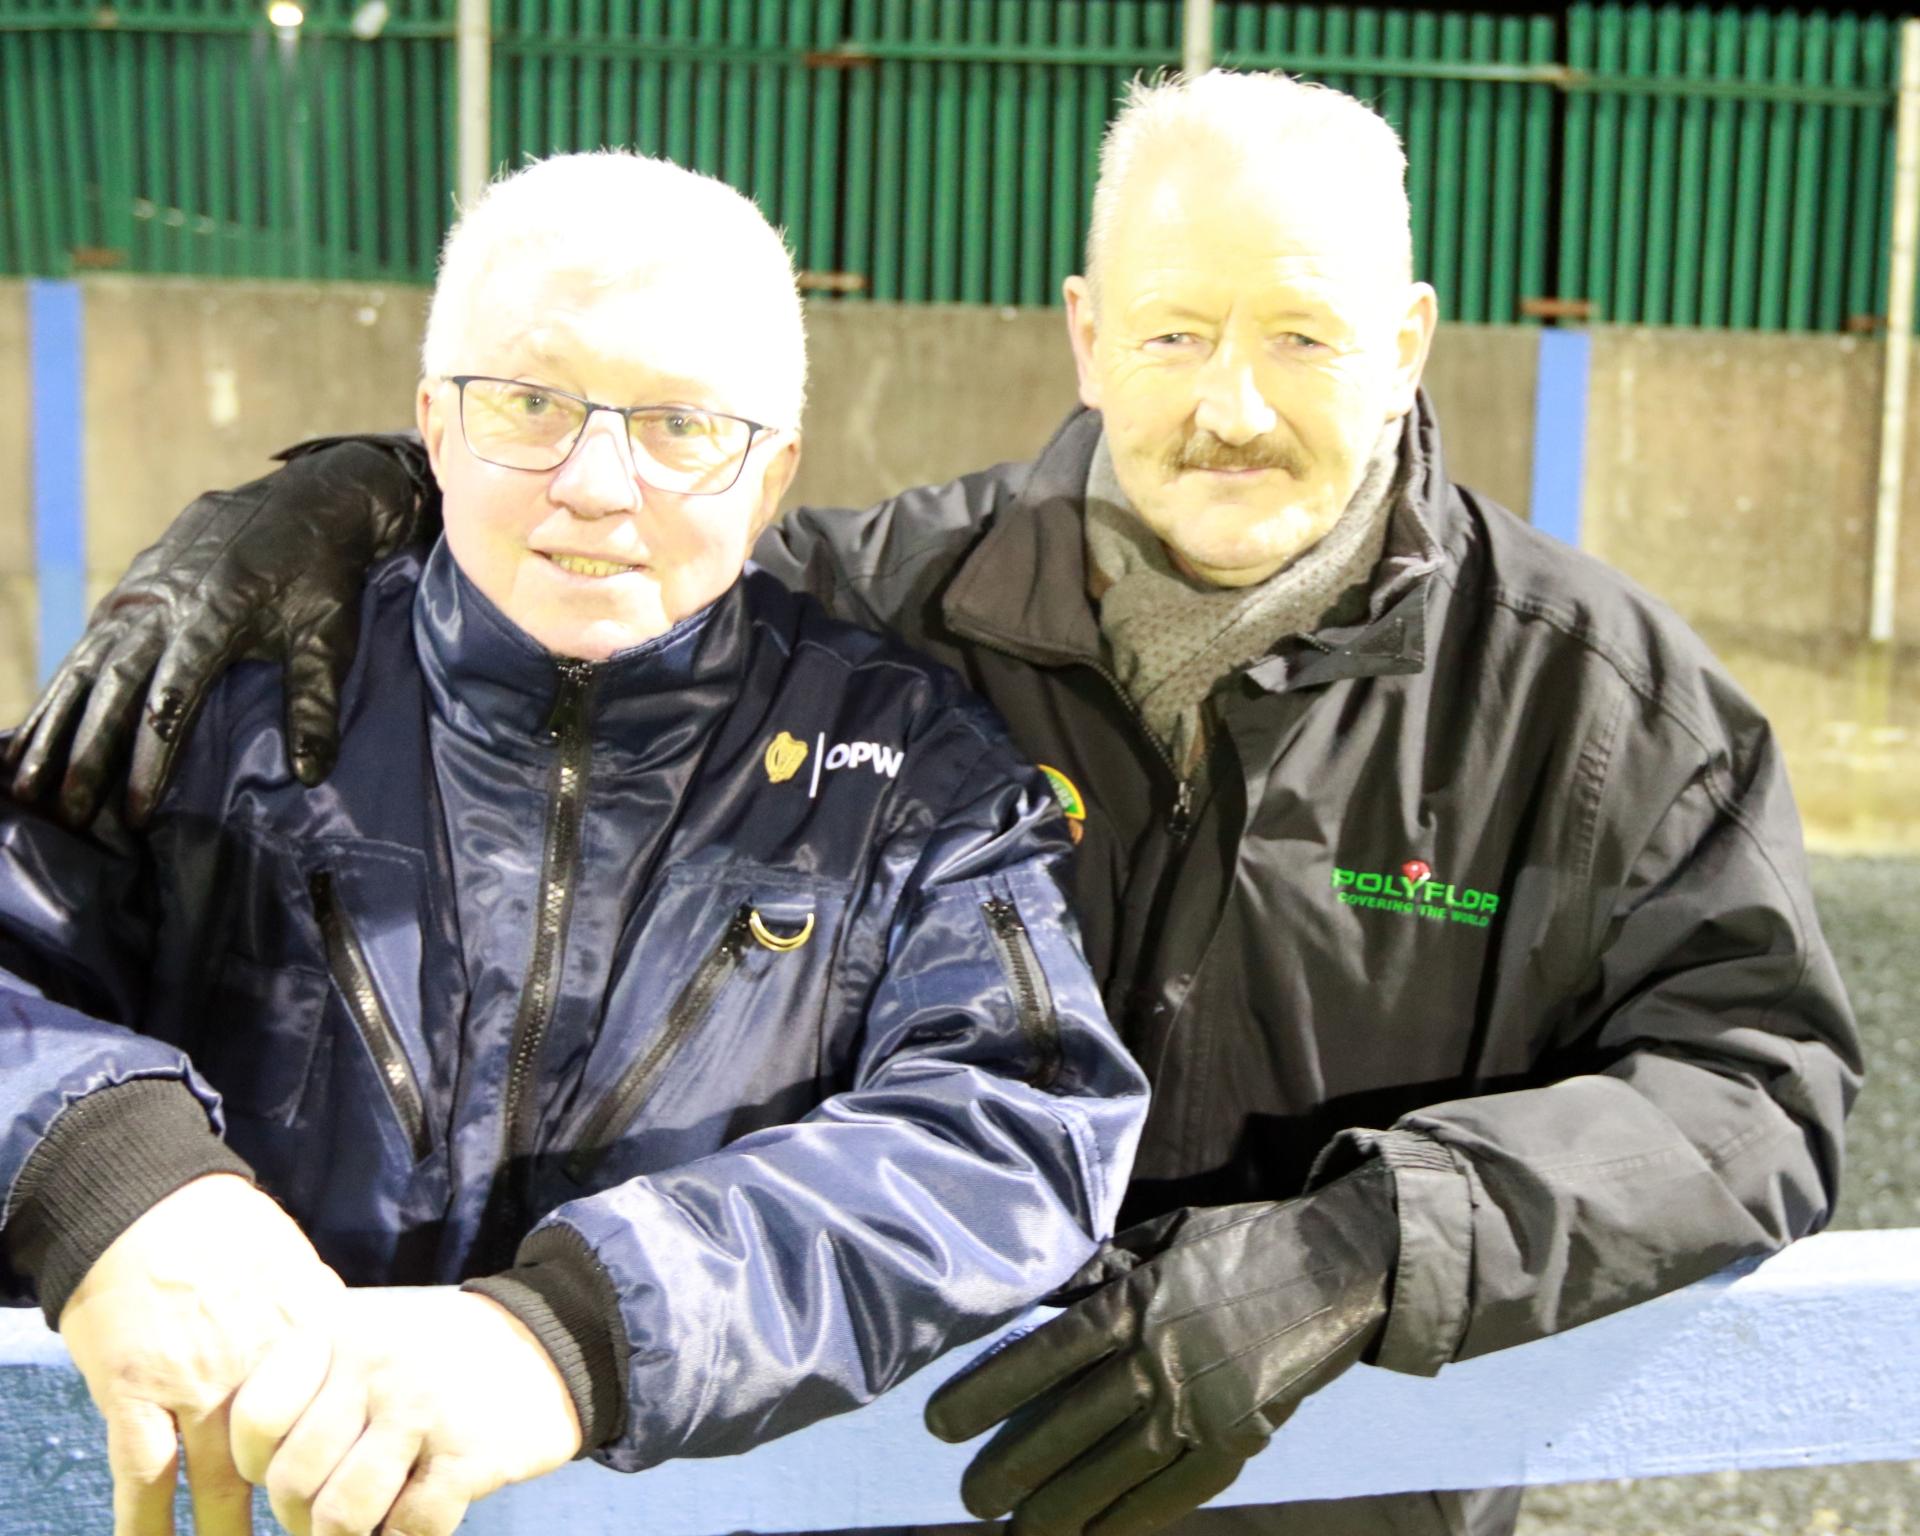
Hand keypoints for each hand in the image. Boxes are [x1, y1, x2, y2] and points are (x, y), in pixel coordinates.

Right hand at [6, 434, 435, 826]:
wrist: (305, 500)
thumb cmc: (321, 575)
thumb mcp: (328, 636)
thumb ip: (315, 703)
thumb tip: (309, 774)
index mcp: (211, 615)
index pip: (172, 700)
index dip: (150, 758)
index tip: (138, 812)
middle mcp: (160, 604)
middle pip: (114, 688)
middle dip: (87, 754)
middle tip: (67, 813)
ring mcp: (136, 595)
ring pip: (84, 667)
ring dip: (55, 727)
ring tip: (27, 785)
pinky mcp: (126, 593)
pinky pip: (82, 647)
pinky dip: (56, 691)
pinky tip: (33, 731)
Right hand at [57, 1173, 346, 1535]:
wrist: (143, 1200)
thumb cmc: (224, 1226)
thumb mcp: (298, 1262)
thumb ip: (324, 1314)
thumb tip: (356, 1345)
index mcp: (308, 1335)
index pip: (345, 1420)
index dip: (355, 1468)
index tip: (368, 1500)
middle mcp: (261, 1369)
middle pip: (290, 1464)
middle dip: (305, 1513)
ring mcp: (196, 1387)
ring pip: (219, 1487)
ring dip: (230, 1534)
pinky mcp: (134, 1395)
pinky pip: (142, 1478)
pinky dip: (146, 1526)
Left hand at [230, 1287, 582, 1535]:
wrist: (556, 1336)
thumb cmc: (444, 1349)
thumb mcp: (373, 1333)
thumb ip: (314, 1380)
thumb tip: (255, 1470)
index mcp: (340, 1330)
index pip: (256, 1418)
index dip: (260, 1465)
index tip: (286, 1473)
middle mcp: (376, 1366)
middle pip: (295, 1479)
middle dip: (302, 1518)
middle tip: (324, 1519)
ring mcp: (424, 1409)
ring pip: (342, 1516)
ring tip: (367, 1528)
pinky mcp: (470, 1454)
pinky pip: (411, 1529)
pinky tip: (418, 1522)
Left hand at [924, 1165, 1399, 1535]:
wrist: (1337, 1267)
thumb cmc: (1238, 1244)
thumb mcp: (1161, 1236)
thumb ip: (1098, 1270)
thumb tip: (1034, 1295)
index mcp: (1137, 1300)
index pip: (1045, 1354)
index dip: (988, 1392)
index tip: (940, 1424)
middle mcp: (1162, 1357)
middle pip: (1070, 1423)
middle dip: (1012, 1467)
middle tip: (970, 1498)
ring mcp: (1203, 1405)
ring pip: (1115, 1470)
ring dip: (1060, 1508)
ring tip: (1018, 1531)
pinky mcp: (1239, 1440)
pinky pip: (1174, 1492)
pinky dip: (1130, 1520)